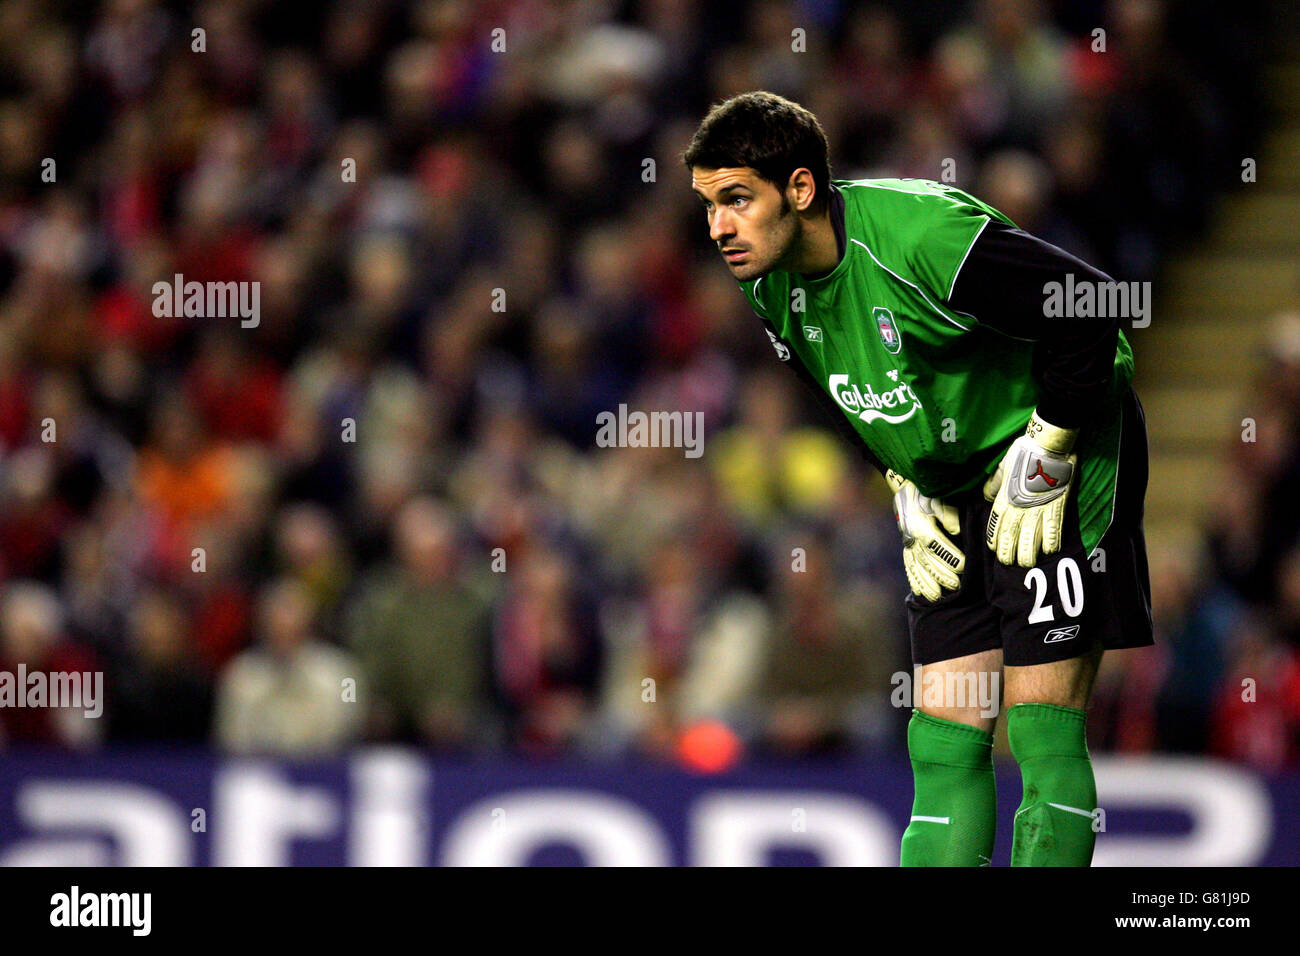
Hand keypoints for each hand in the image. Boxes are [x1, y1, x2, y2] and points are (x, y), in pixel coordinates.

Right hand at [886, 469, 964, 601]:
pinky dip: (915, 581)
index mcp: (920, 524)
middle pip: (926, 560)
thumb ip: (947, 513)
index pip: (935, 544)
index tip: (963, 567)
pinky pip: (909, 567)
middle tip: (956, 586)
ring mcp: (908, 544)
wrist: (906, 489)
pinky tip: (922, 594)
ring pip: (916, 567)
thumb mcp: (939, 497)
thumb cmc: (927, 493)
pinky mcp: (907, 548)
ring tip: (937, 598)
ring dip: (927, 583)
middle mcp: (911, 537)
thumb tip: (954, 529)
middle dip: (941, 574)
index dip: (949, 557)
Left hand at [983, 410, 1078, 567]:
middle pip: (1011, 536)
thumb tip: (987, 495)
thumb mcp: (1002, 467)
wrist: (1048, 446)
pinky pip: (1053, 530)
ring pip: (1031, 538)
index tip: (994, 550)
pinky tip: (1050, 552)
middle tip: (1009, 563)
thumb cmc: (1024, 453)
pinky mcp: (1056, 507)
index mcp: (1004, 498)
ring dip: (1028, 554)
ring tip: (1027, 563)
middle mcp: (1019, 508)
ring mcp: (1038, 509)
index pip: (995, 525)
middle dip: (1009, 553)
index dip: (994, 540)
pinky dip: (1052, 542)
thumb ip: (994, 484)